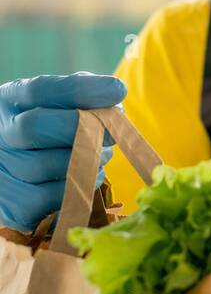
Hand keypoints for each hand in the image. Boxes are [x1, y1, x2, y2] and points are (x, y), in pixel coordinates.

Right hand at [0, 72, 126, 231]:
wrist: (27, 170)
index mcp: (10, 100)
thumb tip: (114, 99)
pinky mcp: (11, 204)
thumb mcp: (62, 106)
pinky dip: (74, 188)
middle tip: (112, 134)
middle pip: (34, 127)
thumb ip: (85, 98)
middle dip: (81, 129)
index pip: (39, 89)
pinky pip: (45, 198)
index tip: (117, 91)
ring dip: (84, 162)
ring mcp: (1, 169)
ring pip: (42, 166)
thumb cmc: (53, 131)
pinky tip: (88, 177)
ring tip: (102, 156)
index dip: (80, 90)